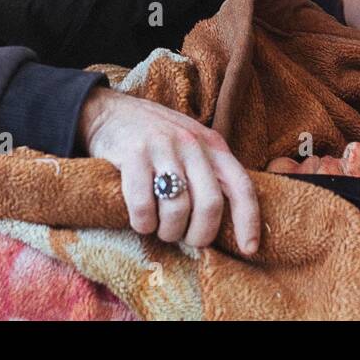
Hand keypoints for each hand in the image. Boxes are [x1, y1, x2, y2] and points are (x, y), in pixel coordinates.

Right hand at [78, 85, 260, 254]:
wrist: (110, 111)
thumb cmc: (156, 138)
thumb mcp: (192, 145)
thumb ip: (210, 172)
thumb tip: (228, 221)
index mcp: (213, 145)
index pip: (242, 185)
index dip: (248, 220)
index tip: (249, 248)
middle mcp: (192, 144)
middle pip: (210, 204)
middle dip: (199, 234)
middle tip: (185, 239)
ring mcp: (163, 147)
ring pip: (177, 208)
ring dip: (168, 231)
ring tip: (159, 228)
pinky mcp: (133, 154)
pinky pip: (143, 204)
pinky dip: (143, 223)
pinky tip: (141, 221)